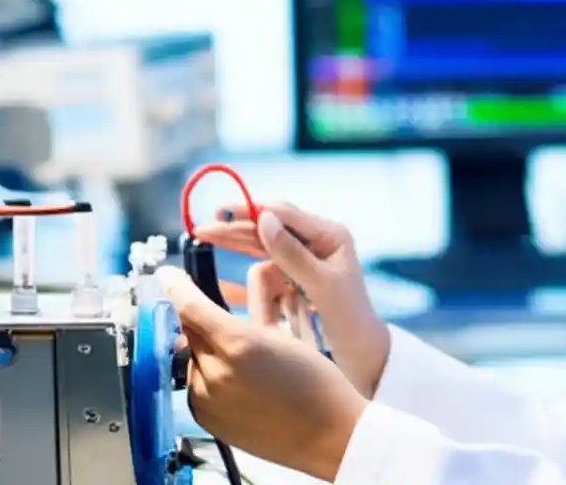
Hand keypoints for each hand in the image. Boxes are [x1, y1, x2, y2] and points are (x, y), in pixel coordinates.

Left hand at [157, 266, 366, 481]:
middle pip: (187, 332)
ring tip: (243, 361)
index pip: (190, 307)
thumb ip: (250, 312)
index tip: (169, 276)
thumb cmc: (316, 383)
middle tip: (226, 322)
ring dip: (206, 351)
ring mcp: (206, 400)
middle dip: (199, 320)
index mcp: (238, 344)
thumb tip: (225, 292)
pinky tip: (239, 382)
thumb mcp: (285, 335)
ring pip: (192, 359)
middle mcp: (215, 373)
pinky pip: (196, 386)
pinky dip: (209, 377)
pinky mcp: (205, 420)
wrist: (328, 435)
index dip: (176, 287)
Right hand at [194, 201, 391, 396]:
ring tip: (204, 239)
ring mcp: (306, 261)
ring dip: (236, 244)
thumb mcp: (322, 285)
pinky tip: (222, 272)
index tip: (221, 213)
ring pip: (263, 247)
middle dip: (236, 227)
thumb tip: (263, 217)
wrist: (364, 355)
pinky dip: (245, 271)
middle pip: (269, 228)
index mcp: (329, 235)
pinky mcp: (296, 281)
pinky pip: (265, 270)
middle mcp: (317, 242)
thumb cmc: (350, 319)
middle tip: (201, 229)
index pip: (284, 214)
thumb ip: (292, 253)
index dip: (251, 210)